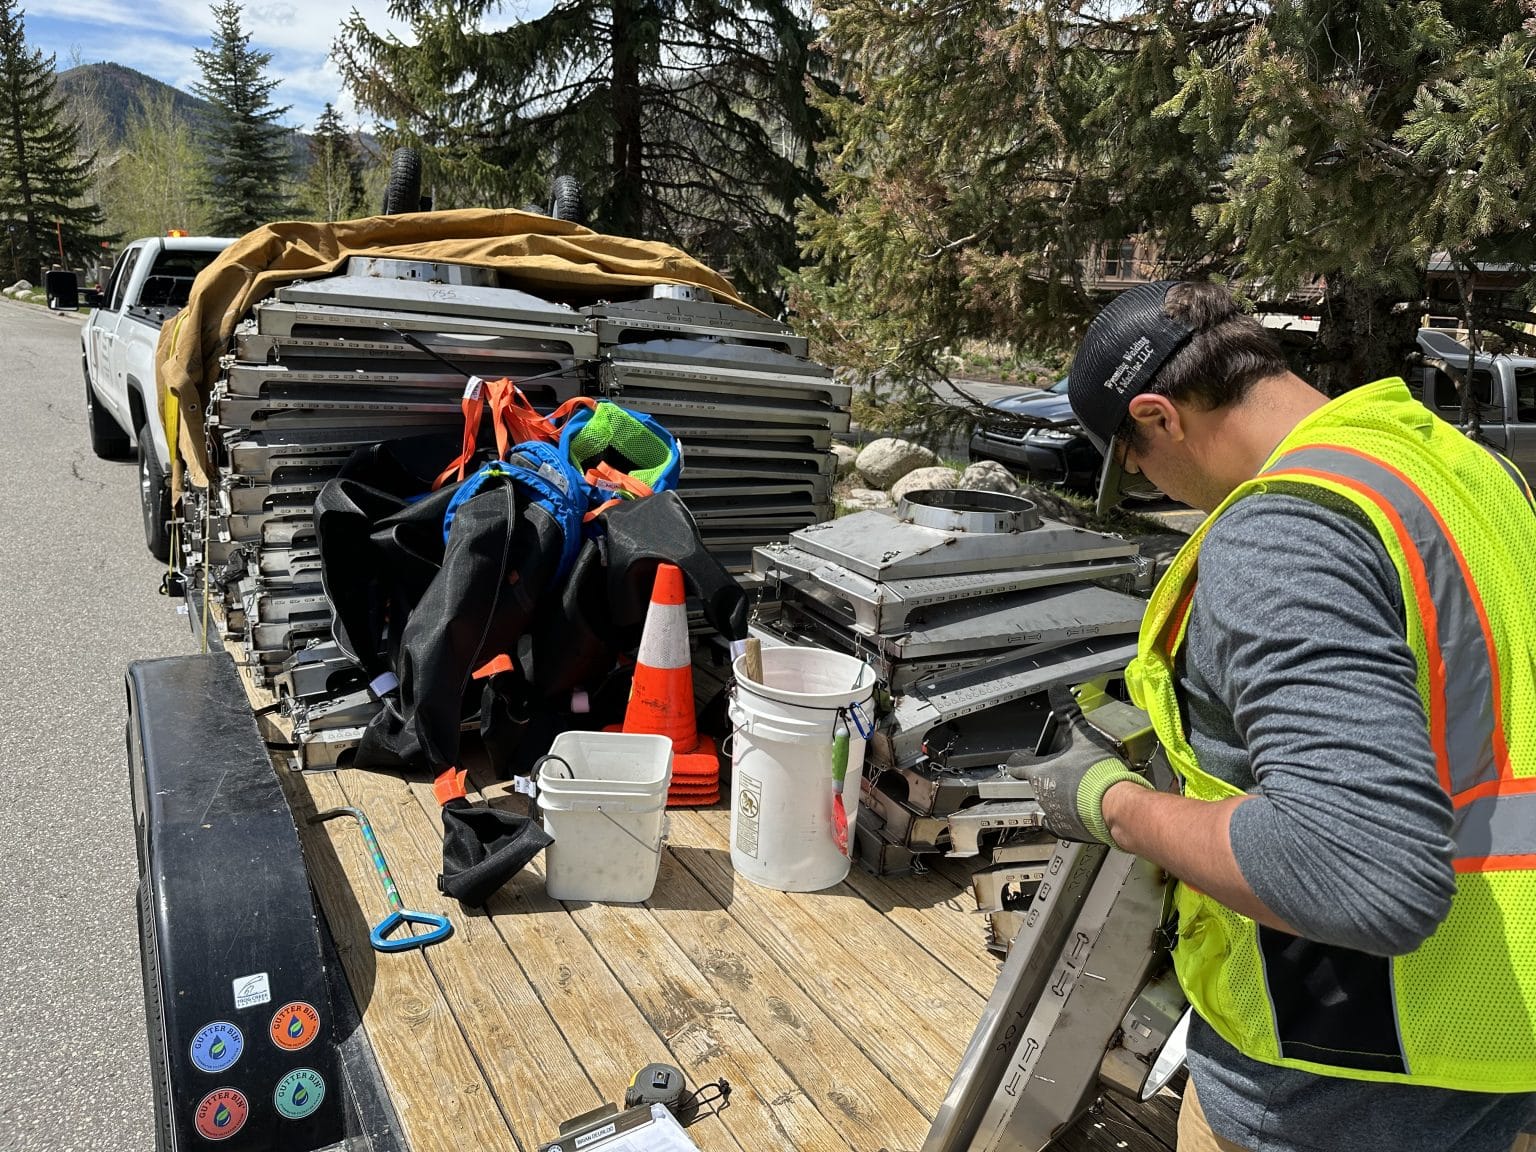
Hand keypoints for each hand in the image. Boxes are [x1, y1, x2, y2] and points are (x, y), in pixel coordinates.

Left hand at [1013, 690, 1152, 848]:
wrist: (1115, 805)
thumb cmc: (1096, 772)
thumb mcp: (1082, 734)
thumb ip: (1067, 712)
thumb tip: (1057, 690)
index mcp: (1040, 772)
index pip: (1017, 766)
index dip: (1020, 760)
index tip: (1020, 759)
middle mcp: (1041, 795)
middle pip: (1036, 784)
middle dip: (1047, 777)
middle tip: (1063, 770)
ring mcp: (1053, 814)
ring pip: (1048, 803)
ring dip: (1059, 796)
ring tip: (1077, 789)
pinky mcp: (1067, 830)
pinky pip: (1060, 824)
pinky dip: (1067, 817)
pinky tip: (1078, 811)